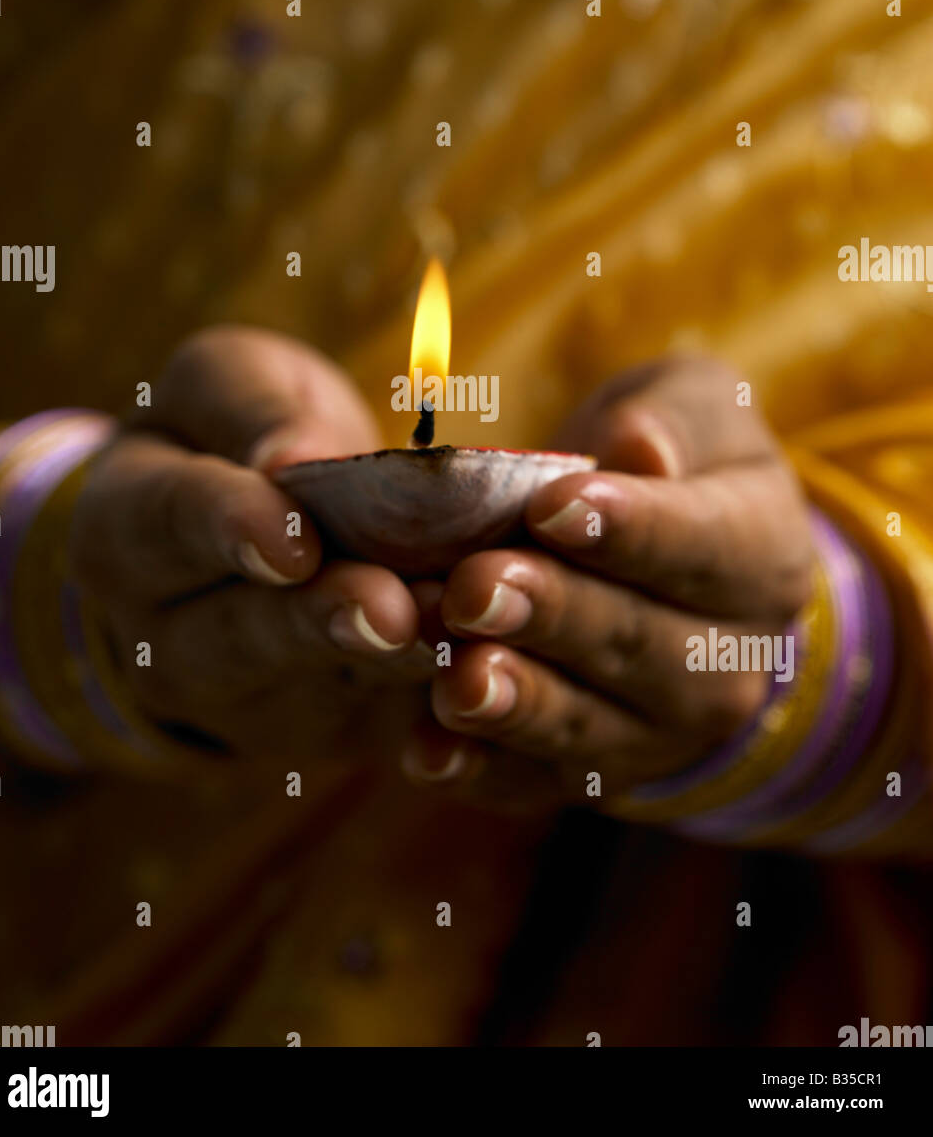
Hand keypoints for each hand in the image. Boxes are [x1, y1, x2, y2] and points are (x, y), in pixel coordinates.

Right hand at [71, 327, 426, 757]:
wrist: (237, 536)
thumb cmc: (230, 438)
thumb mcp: (223, 387)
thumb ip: (251, 408)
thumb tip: (294, 457)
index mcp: (123, 532)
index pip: (170, 524)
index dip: (233, 528)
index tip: (293, 539)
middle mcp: (168, 638)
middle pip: (242, 635)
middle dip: (320, 622)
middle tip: (386, 608)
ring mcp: (249, 701)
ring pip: (318, 692)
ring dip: (390, 669)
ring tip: (450, 640)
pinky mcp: (331, 729)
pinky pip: (383, 730)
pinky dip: (434, 718)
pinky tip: (480, 693)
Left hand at [402, 357, 814, 809]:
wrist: (656, 558)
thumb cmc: (667, 459)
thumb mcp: (692, 408)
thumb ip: (672, 420)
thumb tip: (642, 448)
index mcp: (763, 561)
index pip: (703, 549)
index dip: (630, 530)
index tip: (553, 504)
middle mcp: (724, 666)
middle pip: (637, 645)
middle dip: (552, 616)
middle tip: (476, 586)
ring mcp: (654, 733)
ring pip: (586, 726)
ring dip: (513, 702)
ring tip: (453, 675)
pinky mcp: (583, 772)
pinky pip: (530, 782)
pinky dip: (476, 770)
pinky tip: (428, 753)